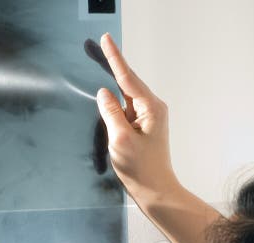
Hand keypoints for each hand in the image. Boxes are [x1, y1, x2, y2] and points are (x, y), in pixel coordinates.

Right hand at [96, 33, 180, 203]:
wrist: (156, 192)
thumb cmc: (141, 170)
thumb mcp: (120, 139)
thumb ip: (111, 113)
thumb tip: (104, 93)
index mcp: (151, 108)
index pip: (128, 77)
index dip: (114, 58)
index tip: (106, 40)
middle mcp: (153, 109)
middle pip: (128, 83)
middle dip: (112, 67)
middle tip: (97, 48)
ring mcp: (149, 118)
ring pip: (125, 98)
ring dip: (112, 91)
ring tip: (98, 84)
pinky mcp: (143, 128)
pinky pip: (125, 111)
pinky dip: (114, 107)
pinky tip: (105, 105)